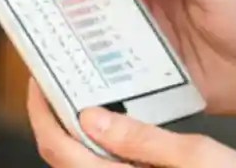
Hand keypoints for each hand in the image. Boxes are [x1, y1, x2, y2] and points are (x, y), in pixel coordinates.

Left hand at [28, 80, 235, 167]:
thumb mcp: (194, 155)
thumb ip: (140, 139)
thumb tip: (91, 120)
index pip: (59, 147)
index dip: (41, 111)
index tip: (40, 79)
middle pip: (62, 155)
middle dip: (51, 114)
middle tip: (55, 76)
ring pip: (81, 160)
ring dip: (72, 127)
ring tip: (78, 88)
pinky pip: (105, 163)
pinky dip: (97, 139)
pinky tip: (111, 116)